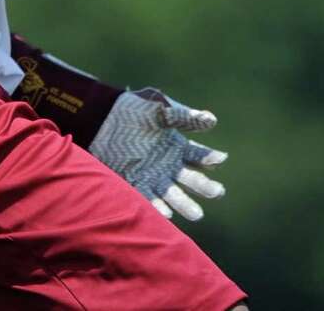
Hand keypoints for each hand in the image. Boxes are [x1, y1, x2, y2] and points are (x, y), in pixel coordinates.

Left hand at [89, 87, 227, 221]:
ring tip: (196, 214)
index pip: (199, 156)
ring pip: (173, 194)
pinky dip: (157, 206)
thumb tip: (211, 119)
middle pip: (192, 179)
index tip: (219, 158)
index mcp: (178, 146)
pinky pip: (148, 197)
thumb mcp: (160, 109)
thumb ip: (183, 116)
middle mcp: (169, 165)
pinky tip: (166, 213)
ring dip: (184, 204)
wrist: (103, 117)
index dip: (209, 157)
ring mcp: (153, 176)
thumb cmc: (134, 110)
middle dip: (205, 187)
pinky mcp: (135, 182)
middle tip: (217, 192)